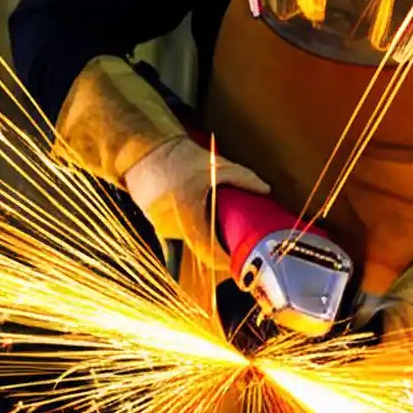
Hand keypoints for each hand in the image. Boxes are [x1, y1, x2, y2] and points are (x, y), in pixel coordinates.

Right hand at [123, 136, 270, 269]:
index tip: (241, 257)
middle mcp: (172, 228)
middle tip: (236, 238)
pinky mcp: (155, 225)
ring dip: (205, 236)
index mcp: (188, 215)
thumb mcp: (215, 166)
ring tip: (216, 222)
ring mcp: (161, 229)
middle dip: (220, 246)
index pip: (210, 254)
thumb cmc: (179, 158)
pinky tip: (198, 215)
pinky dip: (191, 229)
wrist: (145, 151)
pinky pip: (178, 235)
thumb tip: (266, 189)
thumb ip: (243, 178)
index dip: (228, 260)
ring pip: (190, 243)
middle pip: (202, 250)